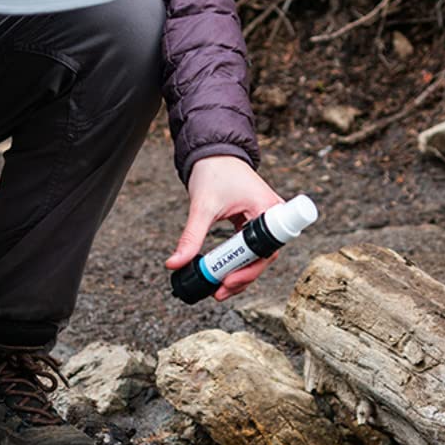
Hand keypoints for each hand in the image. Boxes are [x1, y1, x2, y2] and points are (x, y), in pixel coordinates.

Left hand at [166, 157, 284, 300]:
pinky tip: (222, 276)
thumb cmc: (214, 171)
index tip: (228, 281)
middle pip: (263, 257)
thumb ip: (190, 237)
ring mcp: (264, 220)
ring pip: (257, 256)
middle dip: (242, 277)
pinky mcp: (253, 223)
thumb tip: (173, 264)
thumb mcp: (202, 207)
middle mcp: (271, 216)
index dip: (249, 270)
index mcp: (267, 209)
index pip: (266, 250)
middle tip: (219, 291)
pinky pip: (249, 248)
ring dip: (240, 274)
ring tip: (218, 290)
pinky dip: (237, 262)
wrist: (214, 152)